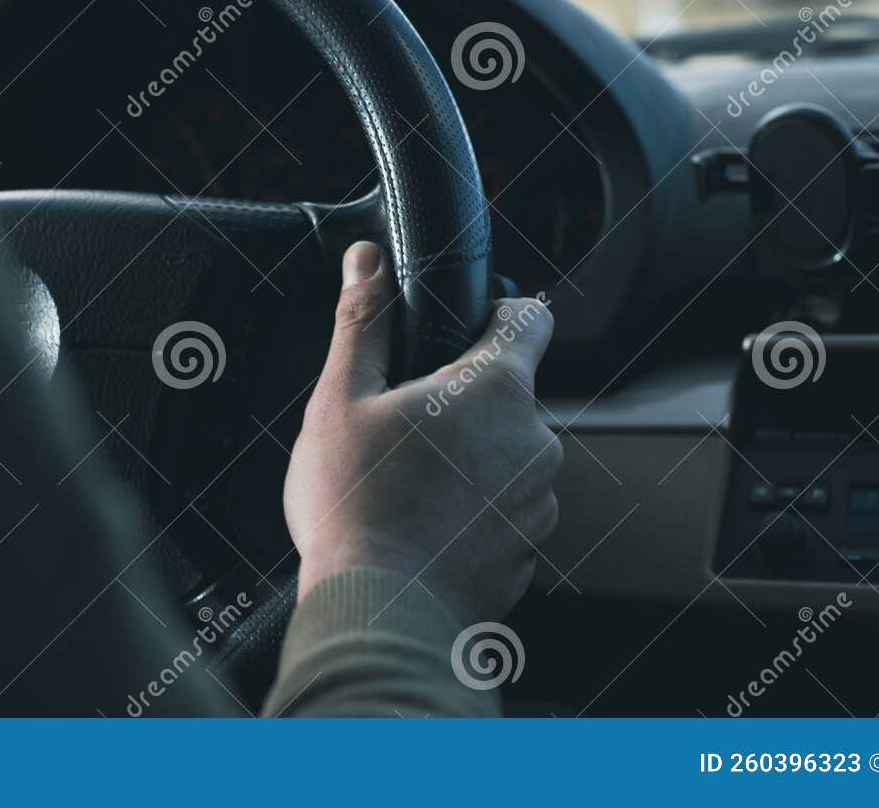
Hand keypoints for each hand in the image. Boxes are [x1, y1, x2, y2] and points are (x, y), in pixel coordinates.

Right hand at [283, 240, 560, 624]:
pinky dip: (473, 514)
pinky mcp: (529, 555)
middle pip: (509, 395)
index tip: (467, 325)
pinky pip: (505, 513)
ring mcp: (537, 504)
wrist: (378, 616)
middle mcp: (535, 442)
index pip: (530, 317)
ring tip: (407, 486)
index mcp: (496, 389)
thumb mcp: (340, 398)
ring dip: (471, 461)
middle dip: (464, 402)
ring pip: (507, 457)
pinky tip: (422, 527)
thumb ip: (362, 321)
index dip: (499, 312)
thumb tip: (367, 262)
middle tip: (404, 426)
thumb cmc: (357, 509)